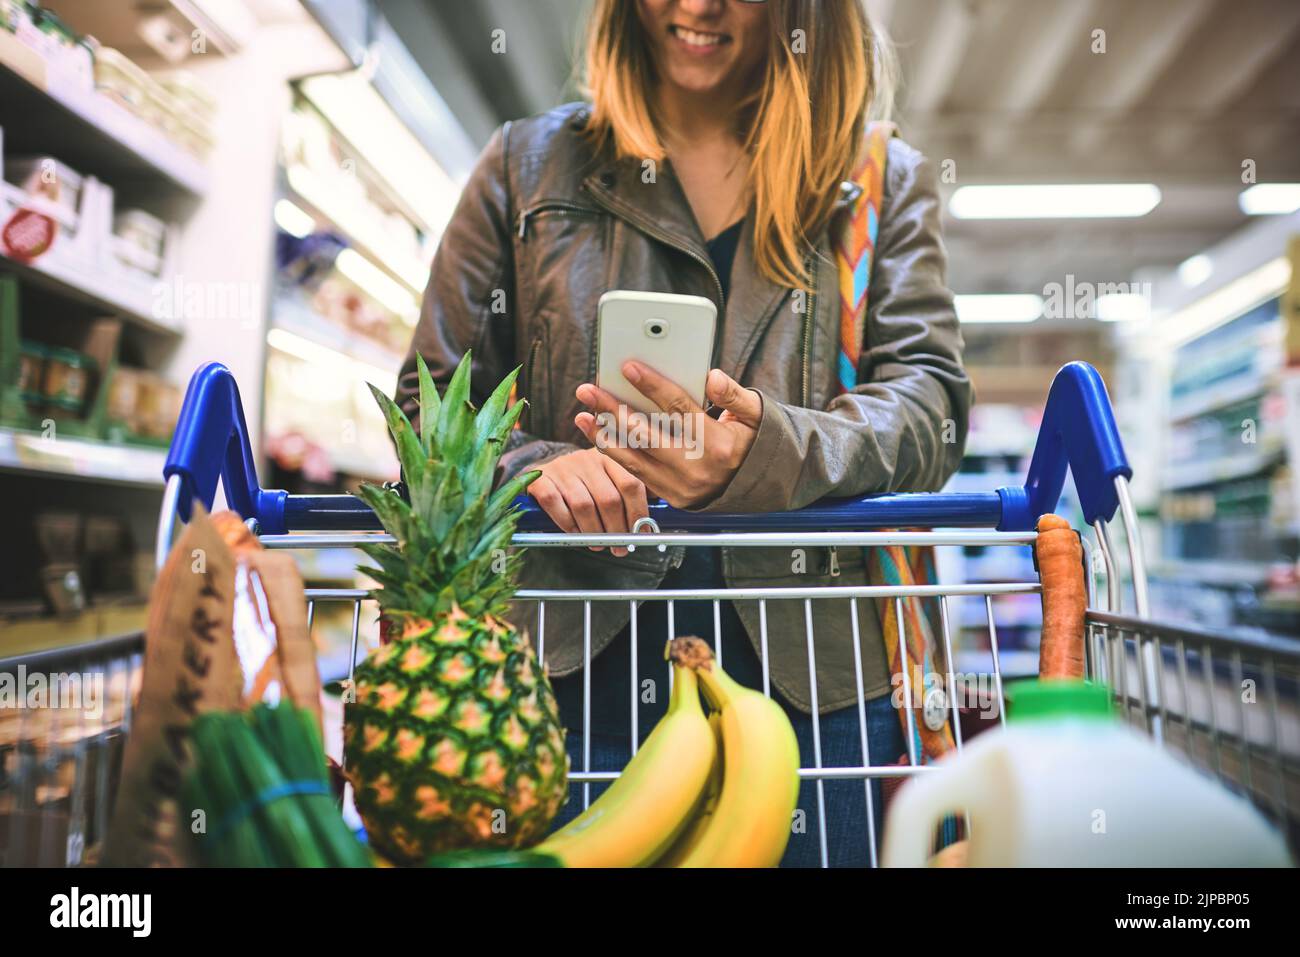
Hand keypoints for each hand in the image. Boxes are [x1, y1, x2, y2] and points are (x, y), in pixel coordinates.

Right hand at [526, 448, 648, 554]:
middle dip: (617, 530)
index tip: (640, 534)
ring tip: (599, 545)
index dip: (638, 513)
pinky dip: (567, 524)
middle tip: (620, 548)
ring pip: (583, 505)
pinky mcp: (541, 478)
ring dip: (593, 531)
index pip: (631, 485)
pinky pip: (555, 503)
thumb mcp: (610, 479)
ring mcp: (563, 467)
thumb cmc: (586, 483)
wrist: (545, 472)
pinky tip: (575, 534)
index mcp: (610, 457)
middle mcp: (587, 459)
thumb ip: (631, 493)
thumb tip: (651, 522)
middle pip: (609, 499)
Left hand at [573, 362, 761, 508]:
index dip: (651, 386)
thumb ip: (734, 394)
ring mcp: (681, 486)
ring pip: (633, 459)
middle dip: (613, 409)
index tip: (627, 367)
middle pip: (645, 434)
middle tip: (588, 390)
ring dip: (604, 435)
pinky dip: (614, 454)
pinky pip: (635, 474)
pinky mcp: (671, 496)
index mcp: (718, 444)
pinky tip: (598, 436)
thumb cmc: (753, 443)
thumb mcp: (755, 415)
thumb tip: (712, 376)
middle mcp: (696, 468)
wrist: (759, 487)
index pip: (678, 409)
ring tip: (582, 414)